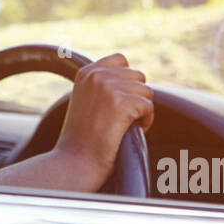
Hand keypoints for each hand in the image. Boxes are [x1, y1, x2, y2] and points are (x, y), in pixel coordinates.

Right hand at [54, 53, 153, 181]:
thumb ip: (102, 85)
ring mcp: (108, 87)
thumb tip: (133, 79)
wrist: (75, 163)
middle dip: (136, 97)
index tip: (119, 102)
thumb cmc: (82, 139)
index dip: (127, 82)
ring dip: (141, 110)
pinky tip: (129, 132)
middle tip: (123, 119)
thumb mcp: (86, 101)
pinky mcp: (121, 102)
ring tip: (125, 126)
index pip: (121, 60)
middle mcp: (96, 75)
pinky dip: (145, 122)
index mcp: (85, 72)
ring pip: (146, 91)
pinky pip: (148, 106)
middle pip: (137, 76)